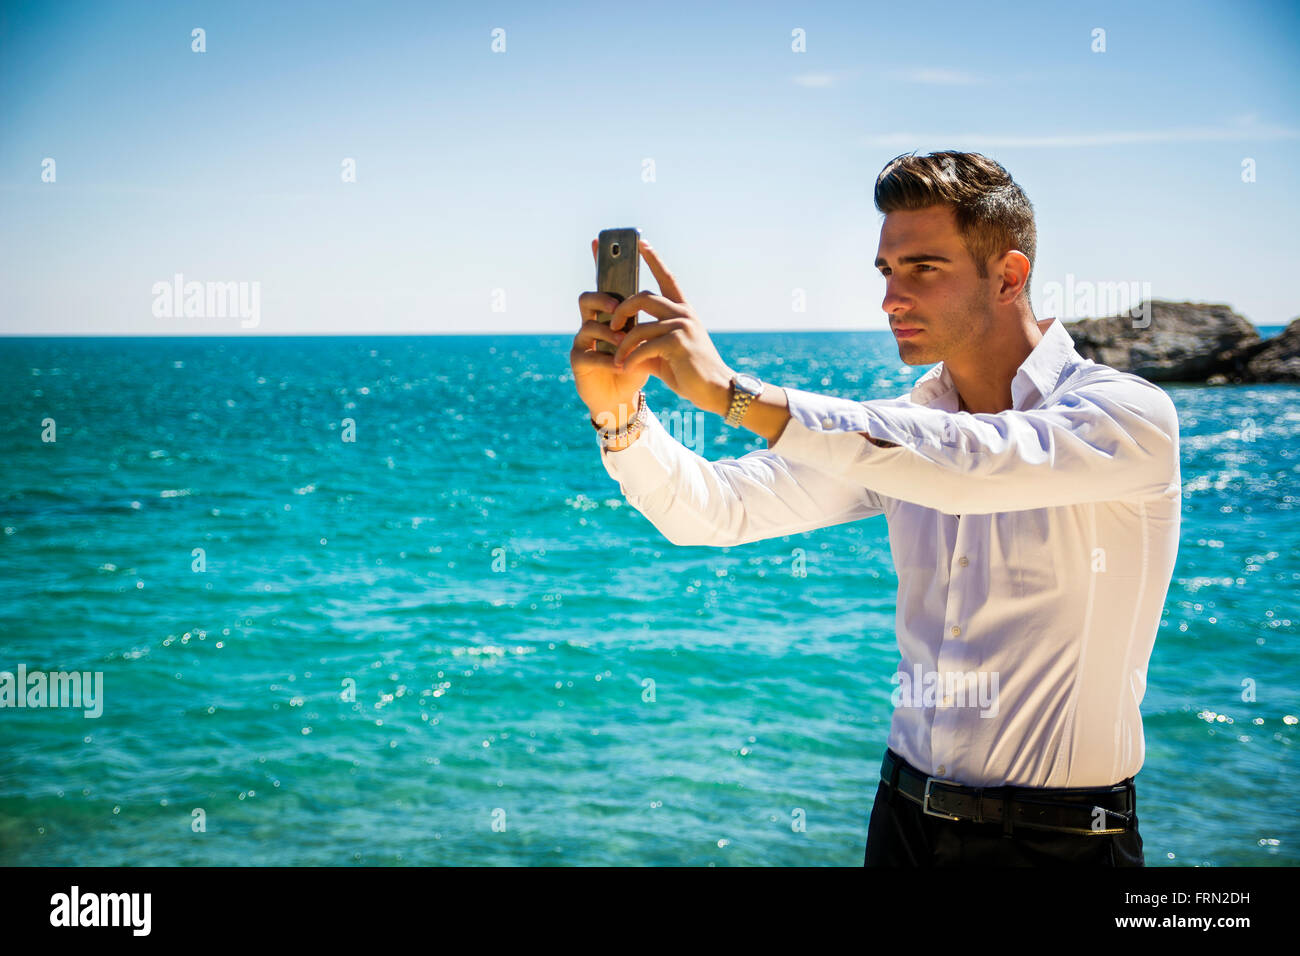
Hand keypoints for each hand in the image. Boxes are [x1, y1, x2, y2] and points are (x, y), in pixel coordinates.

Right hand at [571, 238, 650, 427]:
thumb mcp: (645, 341)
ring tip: (623, 343)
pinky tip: (618, 365)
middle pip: (587, 298)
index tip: (598, 241)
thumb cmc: (635, 366)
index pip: (602, 284)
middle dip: (603, 300)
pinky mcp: (577, 362)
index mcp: (608, 315)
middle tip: (619, 309)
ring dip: (610, 334)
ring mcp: (582, 342)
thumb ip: (645, 321)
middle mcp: (590, 324)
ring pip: (589, 325)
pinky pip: (590, 354)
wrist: (623, 399)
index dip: (598, 263)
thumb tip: (659, 297)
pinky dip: (606, 359)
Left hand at [608, 239, 733, 416]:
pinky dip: (631, 359)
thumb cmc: (689, 372)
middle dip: (621, 310)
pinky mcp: (678, 343)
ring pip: (639, 326)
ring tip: (616, 359)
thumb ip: (647, 341)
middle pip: (643, 297)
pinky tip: (625, 368)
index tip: (640, 242)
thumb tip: (622, 340)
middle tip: (612, 325)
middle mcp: (683, 313)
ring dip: (622, 344)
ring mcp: (682, 326)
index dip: (653, 259)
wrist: (715, 390)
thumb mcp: (665, 352)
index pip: (666, 277)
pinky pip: (644, 346)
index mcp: (682, 310)